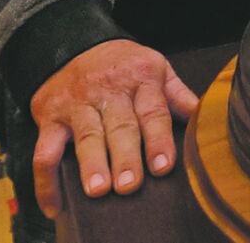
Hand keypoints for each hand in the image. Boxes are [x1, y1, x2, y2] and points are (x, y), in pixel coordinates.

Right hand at [29, 40, 198, 219]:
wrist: (72, 43)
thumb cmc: (123, 64)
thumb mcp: (156, 68)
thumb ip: (177, 95)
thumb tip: (205, 118)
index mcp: (141, 78)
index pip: (153, 111)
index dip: (159, 139)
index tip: (164, 166)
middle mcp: (109, 90)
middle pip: (119, 126)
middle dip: (125, 156)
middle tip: (129, 185)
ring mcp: (77, 104)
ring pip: (85, 136)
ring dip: (91, 164)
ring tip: (98, 191)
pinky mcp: (50, 116)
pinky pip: (44, 150)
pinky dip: (46, 180)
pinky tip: (54, 205)